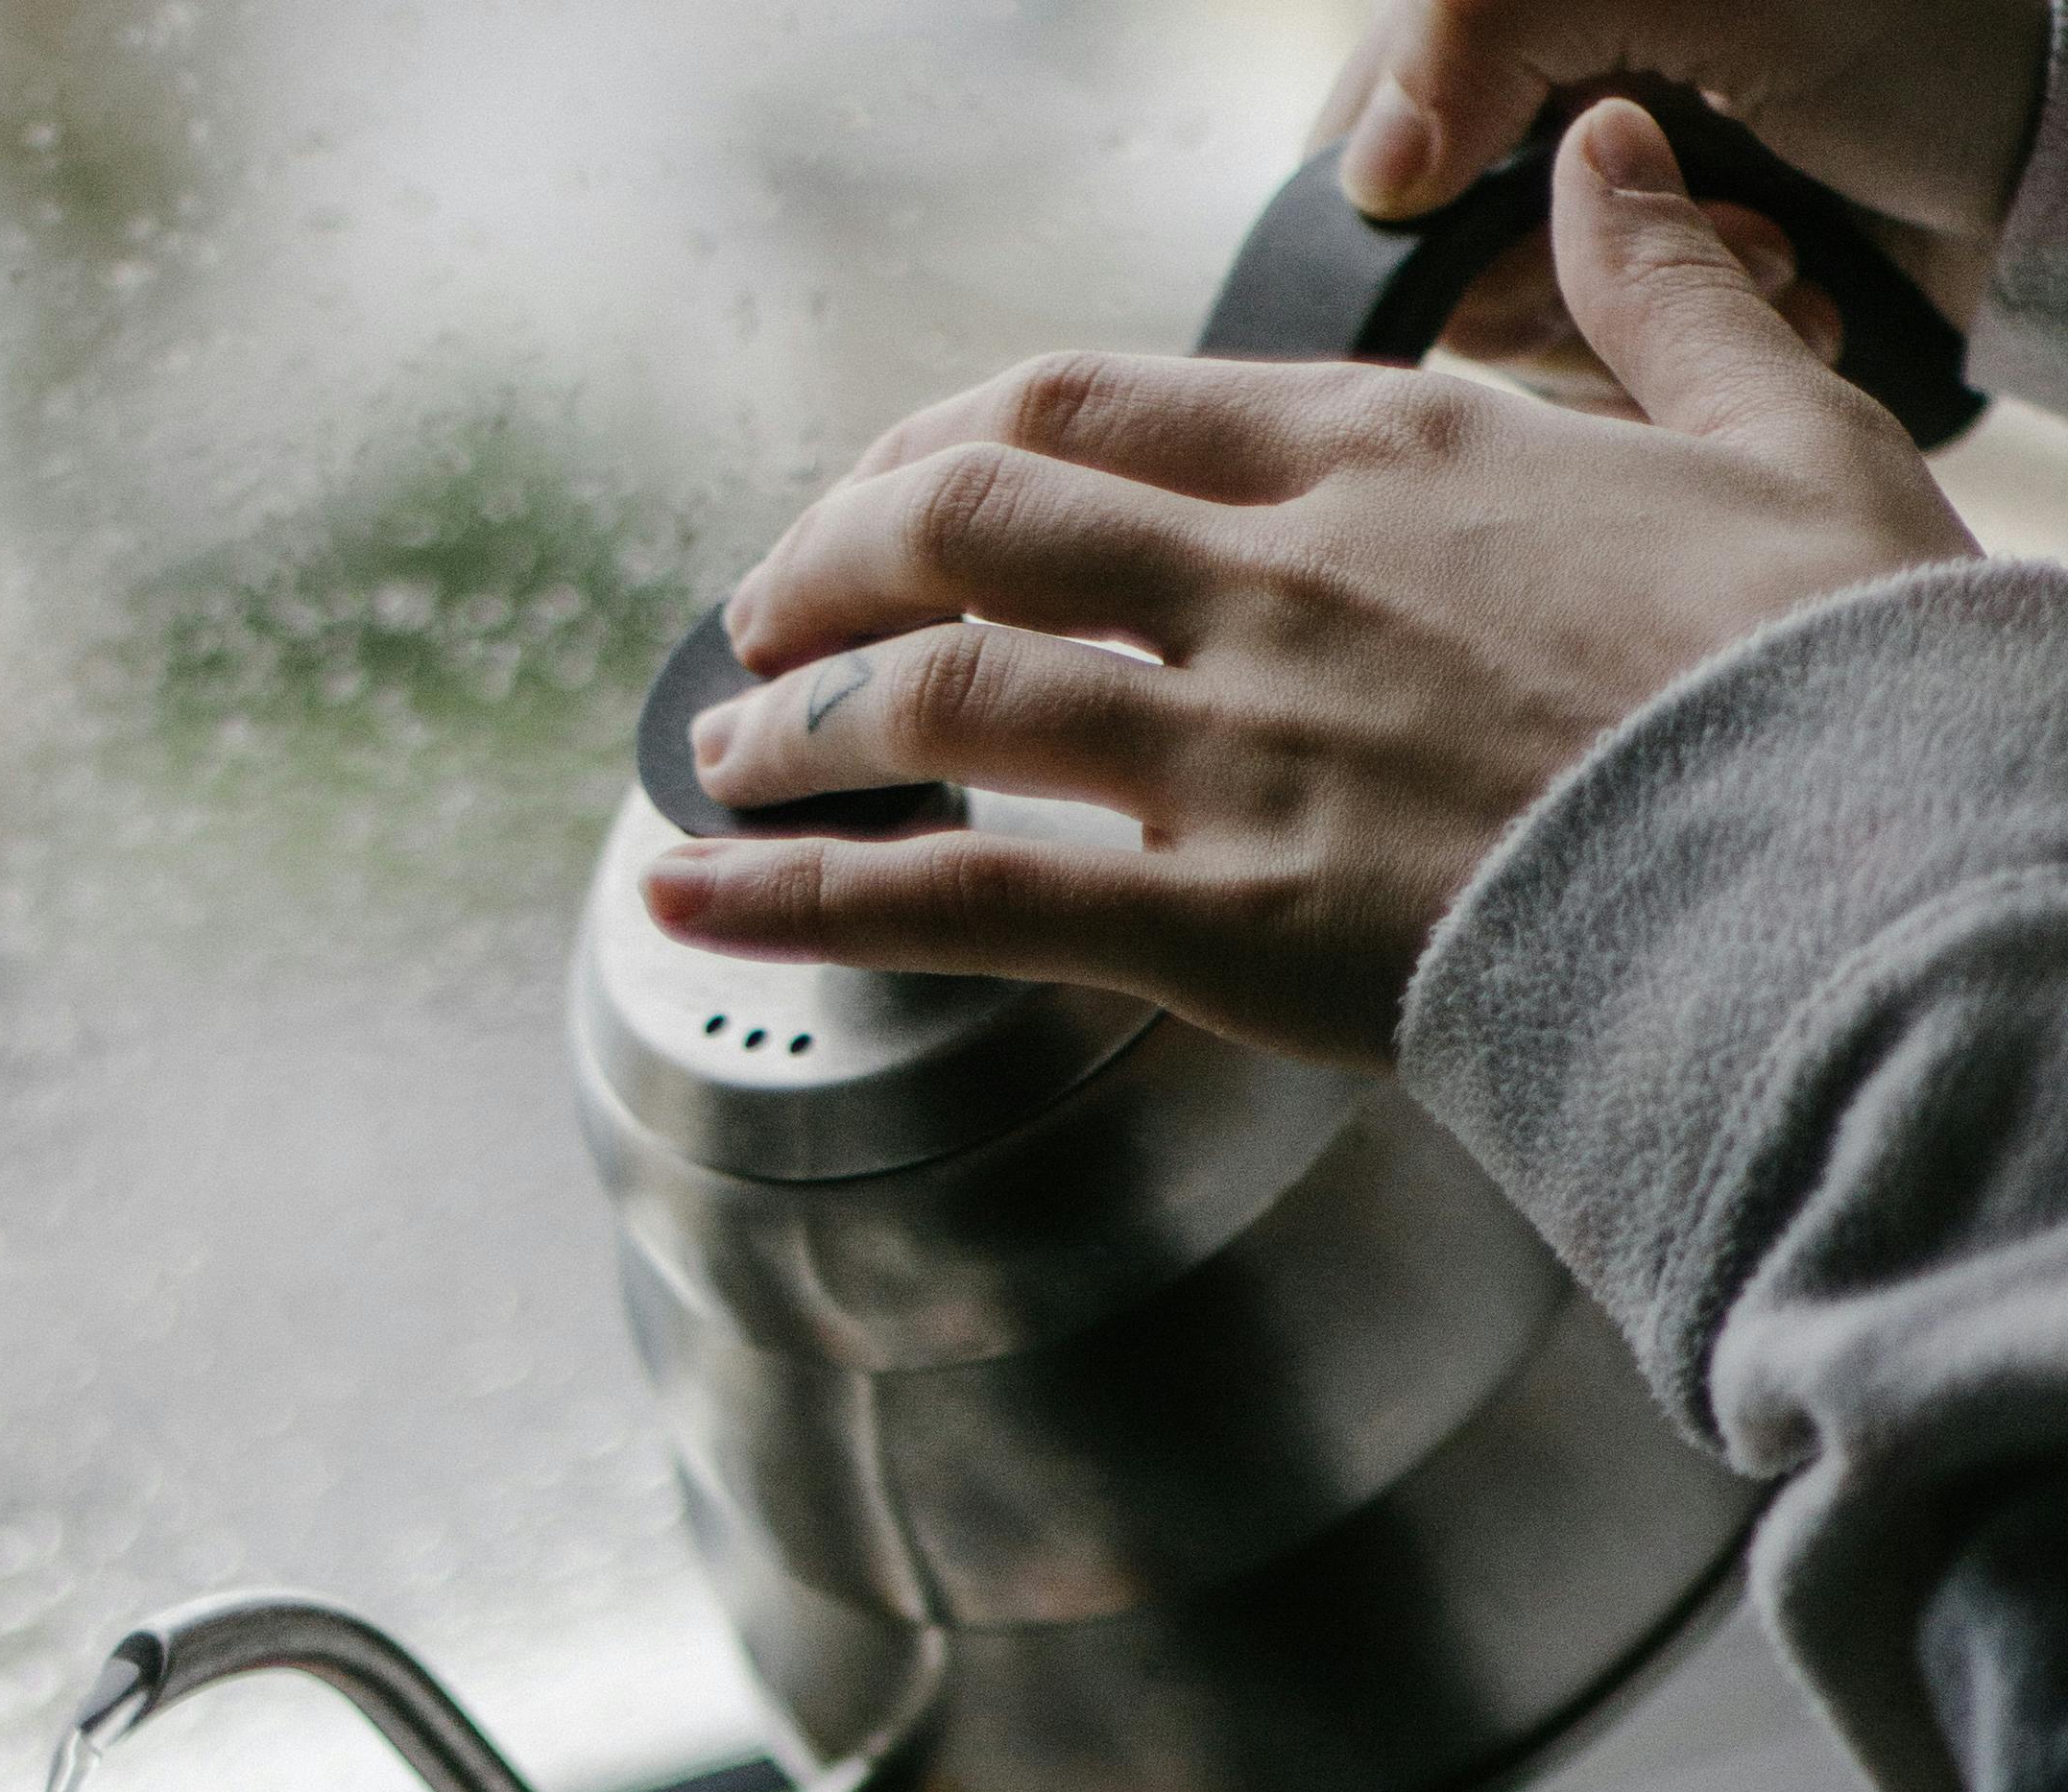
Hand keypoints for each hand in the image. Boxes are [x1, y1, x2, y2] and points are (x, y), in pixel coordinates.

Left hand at [644, 102, 1976, 1070]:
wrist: (1828, 865)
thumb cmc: (1815, 677)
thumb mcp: (1776, 426)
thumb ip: (1670, 292)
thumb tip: (1627, 151)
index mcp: (1383, 455)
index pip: (1102, 408)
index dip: (956, 445)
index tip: (900, 485)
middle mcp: (1271, 576)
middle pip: (975, 513)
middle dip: (837, 552)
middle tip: (772, 612)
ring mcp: (1224, 745)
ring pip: (938, 683)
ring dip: (797, 717)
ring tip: (719, 754)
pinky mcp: (1203, 917)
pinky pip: (952, 892)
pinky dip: (799, 892)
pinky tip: (687, 893)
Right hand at [1321, 0, 2045, 364]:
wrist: (2051, 143)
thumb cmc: (1915, 23)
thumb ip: (1497, 25)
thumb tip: (1371, 181)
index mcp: (1523, 18)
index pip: (1366, 140)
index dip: (1427, 213)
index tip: (1548, 222)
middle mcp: (1547, 97)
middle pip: (1438, 257)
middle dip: (1567, 272)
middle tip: (1721, 228)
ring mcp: (1605, 202)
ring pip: (1521, 330)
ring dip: (1649, 323)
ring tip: (1780, 258)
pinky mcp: (1664, 290)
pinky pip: (1607, 379)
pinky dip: (1693, 366)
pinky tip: (1790, 307)